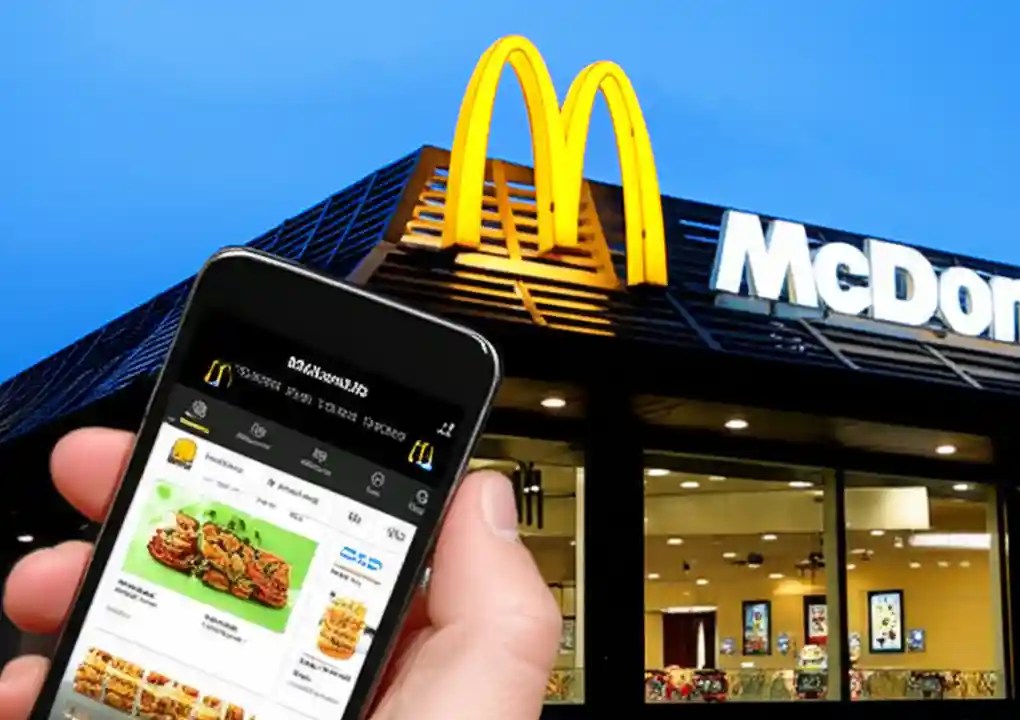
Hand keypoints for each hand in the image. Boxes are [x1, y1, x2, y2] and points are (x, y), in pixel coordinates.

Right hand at [0, 428, 559, 718]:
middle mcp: (300, 701)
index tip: (214, 421)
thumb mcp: (474, 710)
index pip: (329, 549)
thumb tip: (478, 489)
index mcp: (381, 669)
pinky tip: (24, 686)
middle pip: (216, 582)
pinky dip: (43, 692)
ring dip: (74, 597)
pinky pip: (89, 711)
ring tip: (40, 586)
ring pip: (135, 645)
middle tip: (93, 472)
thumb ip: (494, 603)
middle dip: (147, 514)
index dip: (273, 477)